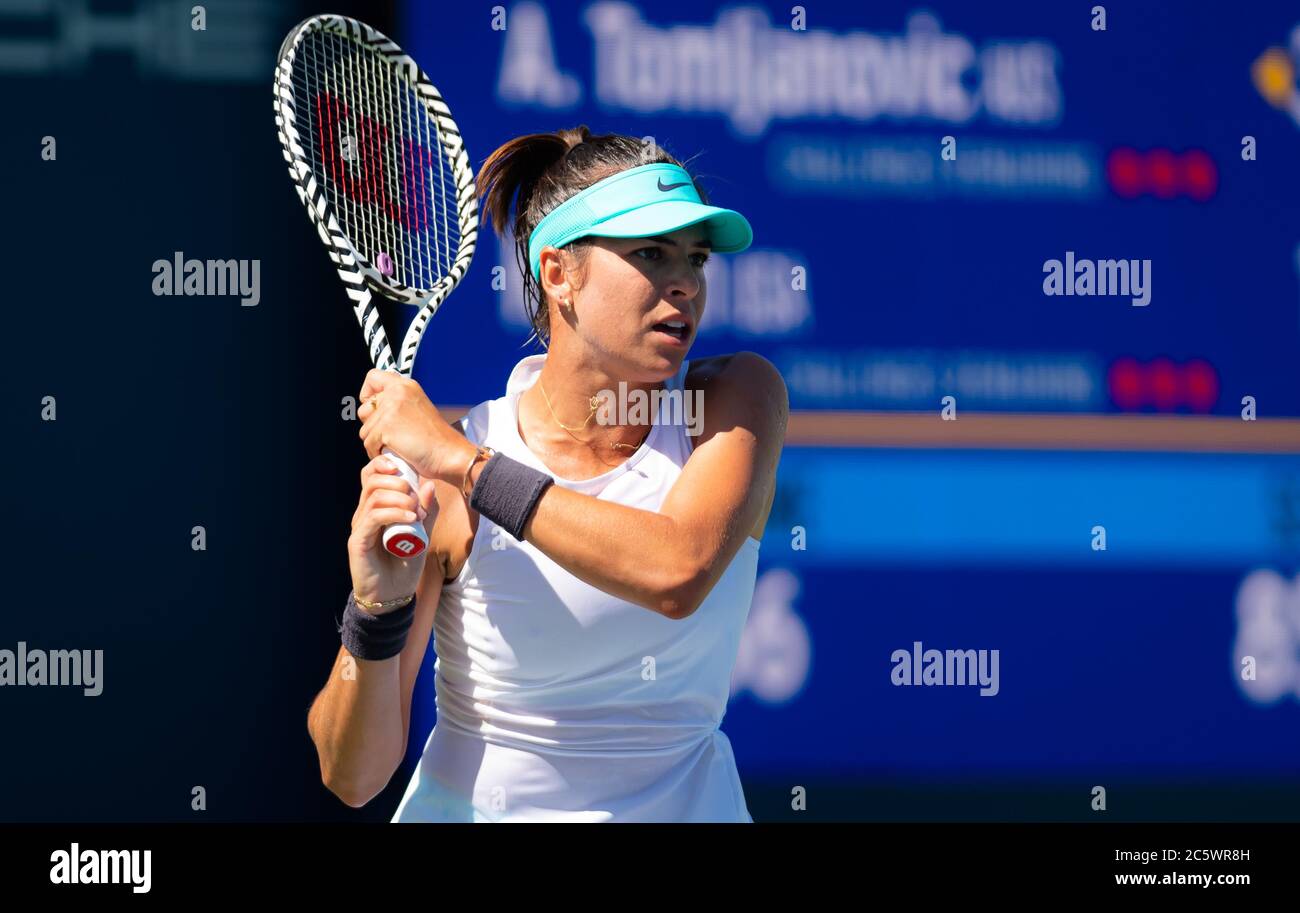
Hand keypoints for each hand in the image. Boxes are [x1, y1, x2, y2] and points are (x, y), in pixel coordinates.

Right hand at [348, 454, 439, 608]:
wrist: (393, 596)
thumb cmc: (405, 564)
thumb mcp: (423, 534)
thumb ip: (426, 510)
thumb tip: (429, 484)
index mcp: (376, 507)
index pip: (373, 475)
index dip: (385, 464)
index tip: (405, 469)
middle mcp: (364, 513)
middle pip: (372, 480)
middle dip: (397, 481)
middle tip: (415, 496)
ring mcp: (360, 526)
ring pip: (373, 496)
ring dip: (398, 498)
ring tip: (415, 510)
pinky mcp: (358, 541)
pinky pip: (372, 517)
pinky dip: (393, 513)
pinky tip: (410, 517)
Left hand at [357, 370, 474, 484]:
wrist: (449, 454)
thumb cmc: (436, 439)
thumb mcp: (417, 408)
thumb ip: (396, 402)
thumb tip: (372, 407)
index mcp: (406, 386)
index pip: (373, 378)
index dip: (369, 394)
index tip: (376, 407)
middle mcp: (397, 392)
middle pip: (364, 409)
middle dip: (372, 425)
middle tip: (391, 433)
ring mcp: (391, 409)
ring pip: (365, 430)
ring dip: (376, 442)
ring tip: (396, 445)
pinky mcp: (386, 427)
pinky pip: (368, 443)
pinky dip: (377, 452)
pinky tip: (394, 453)